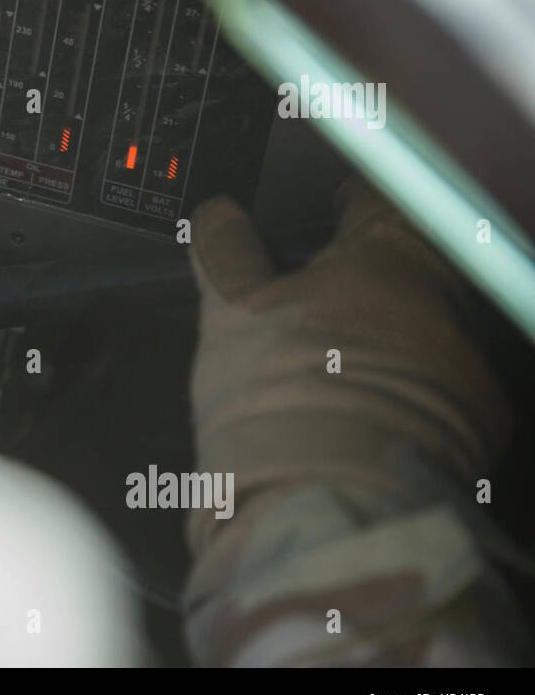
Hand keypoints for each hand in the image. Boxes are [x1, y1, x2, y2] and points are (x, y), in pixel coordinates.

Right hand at [188, 180, 508, 545]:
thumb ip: (226, 253)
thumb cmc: (279, 394)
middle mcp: (443, 297)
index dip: (354, 198)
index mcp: (386, 253)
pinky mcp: (478, 420)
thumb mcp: (228, 310)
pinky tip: (360, 411)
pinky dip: (405, 389)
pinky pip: (441, 385)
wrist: (329, 496)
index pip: (381, 198)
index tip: (339, 203)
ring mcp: (466, 360)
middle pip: (413, 265)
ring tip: (333, 365)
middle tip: (322, 293)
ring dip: (387, 335)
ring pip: (426, 327)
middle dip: (373, 274)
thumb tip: (218, 214)